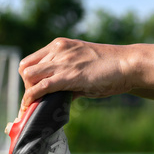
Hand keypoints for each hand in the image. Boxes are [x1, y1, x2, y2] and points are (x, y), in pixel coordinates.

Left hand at [18, 38, 132, 111]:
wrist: (128, 64)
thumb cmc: (110, 67)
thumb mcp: (84, 67)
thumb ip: (69, 79)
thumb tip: (58, 97)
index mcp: (60, 45)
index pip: (31, 61)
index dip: (28, 79)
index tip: (33, 92)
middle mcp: (58, 50)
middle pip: (26, 69)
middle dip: (26, 87)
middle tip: (36, 100)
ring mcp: (62, 61)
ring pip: (29, 77)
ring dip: (28, 93)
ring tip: (34, 106)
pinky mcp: (69, 75)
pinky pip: (41, 87)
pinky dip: (31, 98)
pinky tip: (30, 108)